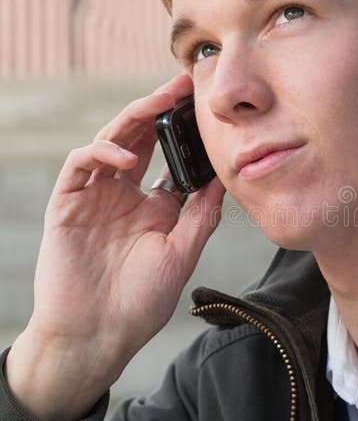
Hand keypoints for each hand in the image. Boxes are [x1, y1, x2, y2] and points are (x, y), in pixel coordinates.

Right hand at [5, 74, 224, 420]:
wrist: (96, 336)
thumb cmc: (140, 303)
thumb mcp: (181, 254)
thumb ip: (201, 215)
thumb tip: (226, 178)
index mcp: (152, 207)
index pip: (170, 158)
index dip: (187, 134)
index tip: (211, 112)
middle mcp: (124, 195)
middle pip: (142, 139)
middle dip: (162, 109)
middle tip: (185, 84)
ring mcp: (94, 196)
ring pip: (112, 140)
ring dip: (135, 117)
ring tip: (162, 99)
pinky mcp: (67, 202)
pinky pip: (82, 163)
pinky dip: (101, 150)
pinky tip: (125, 153)